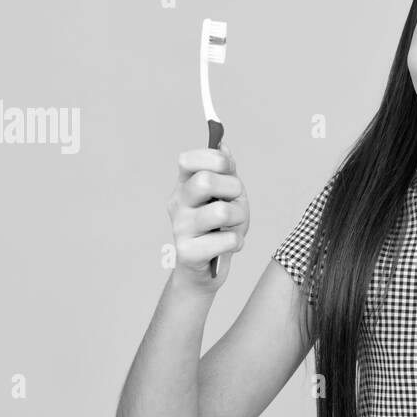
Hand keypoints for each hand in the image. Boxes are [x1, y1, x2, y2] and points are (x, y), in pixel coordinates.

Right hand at [167, 141, 248, 291]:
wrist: (205, 271)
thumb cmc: (218, 229)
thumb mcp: (227, 195)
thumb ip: (226, 171)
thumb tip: (223, 145)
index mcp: (184, 185)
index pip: (187, 160)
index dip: (214, 159)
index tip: (228, 169)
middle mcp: (177, 204)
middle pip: (204, 181)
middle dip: (232, 189)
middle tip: (236, 201)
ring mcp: (179, 228)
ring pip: (221, 211)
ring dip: (240, 219)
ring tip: (235, 226)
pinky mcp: (188, 253)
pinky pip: (227, 239)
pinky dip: (237, 242)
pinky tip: (229, 245)